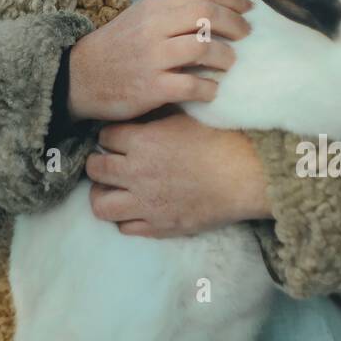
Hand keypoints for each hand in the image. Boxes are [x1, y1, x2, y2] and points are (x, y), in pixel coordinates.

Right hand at [67, 0, 252, 122]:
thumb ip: (171, 11)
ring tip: (228, 64)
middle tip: (245, 36)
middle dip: (235, 25)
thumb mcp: (139, 18)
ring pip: (204, 48)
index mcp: (152, 7)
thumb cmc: (117, 48)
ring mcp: (152, 58)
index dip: (232, 0)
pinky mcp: (151, 88)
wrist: (80, 77)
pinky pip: (192, 85)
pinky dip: (209, 88)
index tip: (247, 10)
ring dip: (225, 57)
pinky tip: (211, 90)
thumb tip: (214, 7)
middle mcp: (153, 28)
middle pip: (208, 16)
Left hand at [85, 111, 271, 236]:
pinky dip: (126, 217)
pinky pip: (126, 227)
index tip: (117, 138)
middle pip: (95, 169)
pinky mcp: (159, 226)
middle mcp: (136, 173)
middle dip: (98, 163)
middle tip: (108, 161)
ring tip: (115, 189)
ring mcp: (146, 203)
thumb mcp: (183, 117)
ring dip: (103, 194)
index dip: (110, 136)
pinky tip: (137, 207)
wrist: (245, 176)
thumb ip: (155, 118)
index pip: (104, 136)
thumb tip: (140, 113)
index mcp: (142, 142)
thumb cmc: (219, 141)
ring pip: (100, 205)